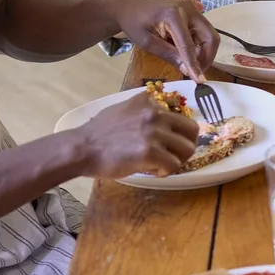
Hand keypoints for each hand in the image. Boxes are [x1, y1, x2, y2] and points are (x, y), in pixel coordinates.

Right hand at [75, 91, 199, 177]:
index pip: (182, 117)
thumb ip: (144, 111)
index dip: (180, 134)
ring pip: (186, 149)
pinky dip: (165, 171)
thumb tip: (161, 120)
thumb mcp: (124, 109)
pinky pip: (172, 165)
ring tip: (161, 165)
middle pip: (192, 131)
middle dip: (186, 146)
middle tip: (174, 157)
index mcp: (150, 103)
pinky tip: (151, 171)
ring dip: (176, 160)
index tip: (172, 144)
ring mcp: (153, 132)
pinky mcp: (149, 152)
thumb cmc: (99, 134)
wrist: (81, 148)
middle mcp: (155, 114)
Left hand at [107, 0, 218, 82]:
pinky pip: (203, 31)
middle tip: (197, 71)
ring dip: (204, 52)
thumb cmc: (133, 23)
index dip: (195, 64)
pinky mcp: (193, 12)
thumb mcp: (147, 43)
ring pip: (209, 34)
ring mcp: (192, 8)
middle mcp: (188, 9)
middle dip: (207, 57)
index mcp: (173, 15)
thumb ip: (169, 54)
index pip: (188, 45)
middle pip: (210, 37)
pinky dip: (200, 44)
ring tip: (190, 63)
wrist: (129, 6)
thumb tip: (187, 70)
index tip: (199, 80)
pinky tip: (187, 52)